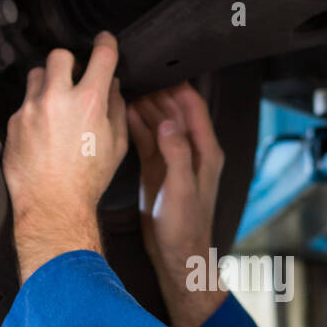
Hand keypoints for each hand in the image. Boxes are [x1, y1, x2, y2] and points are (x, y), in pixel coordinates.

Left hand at [2, 30, 127, 281]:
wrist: (53, 206)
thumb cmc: (88, 181)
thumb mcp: (117, 146)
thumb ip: (116, 110)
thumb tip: (113, 87)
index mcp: (90, 102)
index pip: (101, 56)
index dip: (106, 43)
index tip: (104, 41)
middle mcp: (58, 98)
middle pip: (60, 55)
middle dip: (69, 62)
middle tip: (74, 77)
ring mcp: (31, 109)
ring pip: (36, 75)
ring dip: (48, 82)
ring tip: (56, 103)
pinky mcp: (13, 122)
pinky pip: (24, 103)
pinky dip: (35, 110)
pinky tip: (43, 131)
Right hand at [128, 80, 227, 326]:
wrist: (176, 256)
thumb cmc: (185, 228)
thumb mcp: (181, 190)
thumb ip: (176, 154)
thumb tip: (169, 122)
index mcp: (205, 152)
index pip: (193, 108)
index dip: (177, 87)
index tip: (157, 70)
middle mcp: (191, 150)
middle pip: (174, 110)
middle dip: (156, 91)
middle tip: (132, 75)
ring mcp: (172, 158)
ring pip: (159, 121)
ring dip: (144, 105)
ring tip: (122, 88)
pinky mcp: (156, 167)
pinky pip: (147, 138)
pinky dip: (136, 124)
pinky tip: (121, 112)